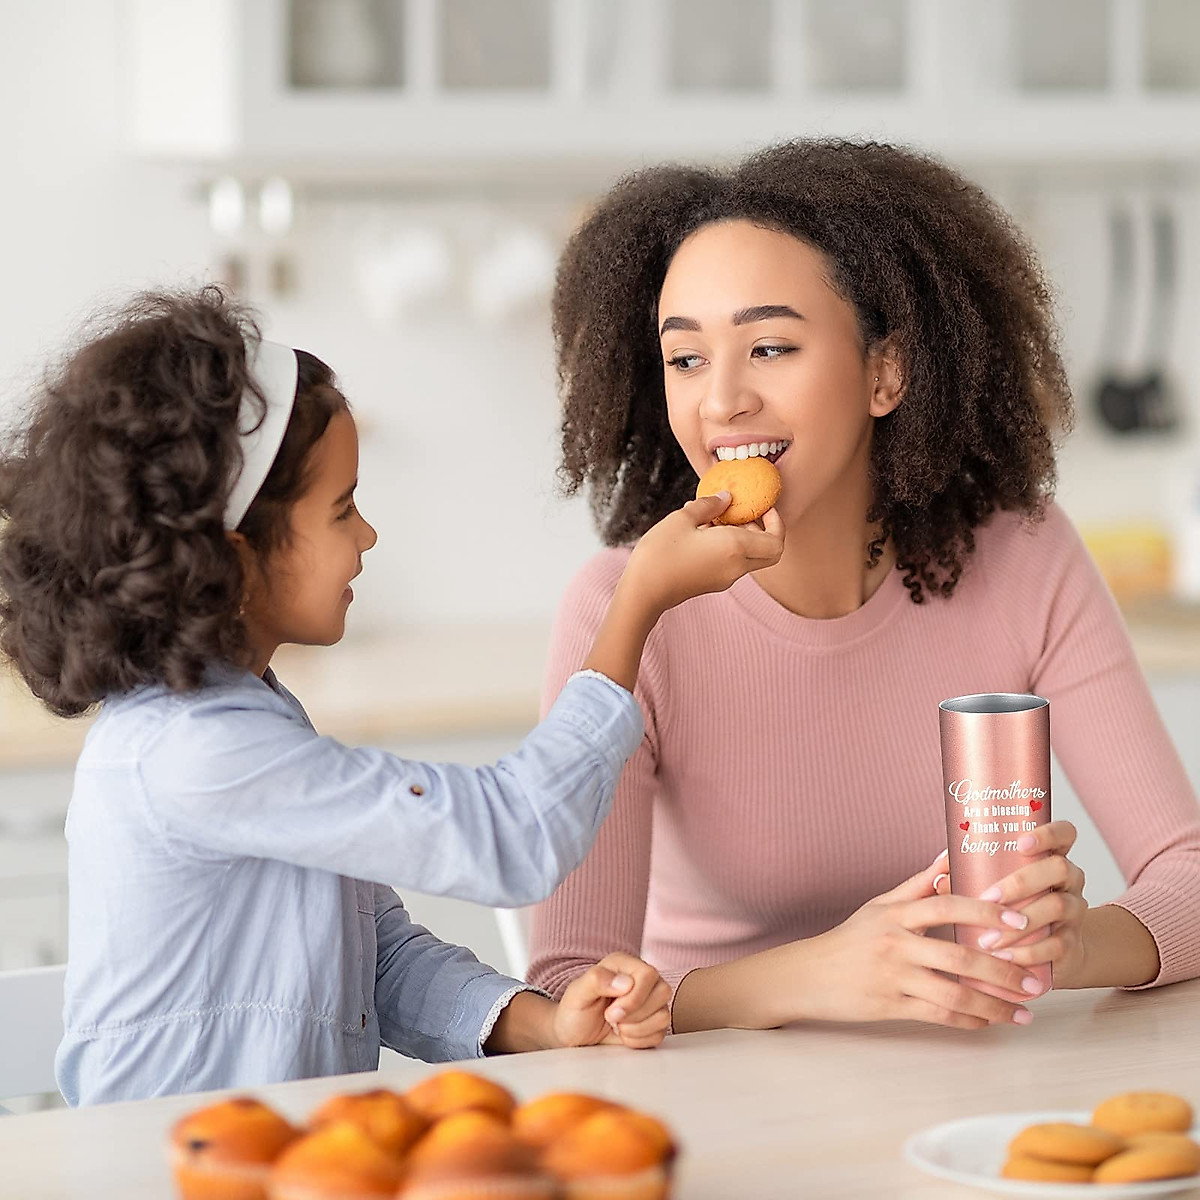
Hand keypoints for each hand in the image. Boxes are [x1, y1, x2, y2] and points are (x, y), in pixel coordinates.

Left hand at [553, 952, 671, 1049]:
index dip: (634, 998)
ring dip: (636, 1029)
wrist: (574, 1035)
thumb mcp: (577, 994)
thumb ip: (597, 980)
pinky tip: (624, 1035)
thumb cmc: (574, 1011)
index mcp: (624, 965)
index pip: (648, 974)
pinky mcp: (653, 1023)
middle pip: (663, 992)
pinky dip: (640, 1040)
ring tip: (617, 1027)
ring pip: (664, 1015)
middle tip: (612, 1019)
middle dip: (635, 1014)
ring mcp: (650, 1002)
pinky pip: (660, 1034)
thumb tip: (626, 982)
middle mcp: (641, 980)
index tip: (611, 1013)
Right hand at [624, 492, 783, 617]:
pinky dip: (730, 547)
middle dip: (765, 530)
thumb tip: (726, 498)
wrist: (644, 591)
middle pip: (770, 553)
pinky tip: (704, 534)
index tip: (763, 508)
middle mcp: (737, 566)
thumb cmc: (660, 553)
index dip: (777, 522)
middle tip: (742, 514)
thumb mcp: (683, 518)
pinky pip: (735, 563)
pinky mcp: (715, 583)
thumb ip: (709, 505)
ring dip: (744, 537)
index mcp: (735, 547)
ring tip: (715, 520)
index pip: (777, 541)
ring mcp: (727, 578)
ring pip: (752, 557)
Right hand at [783, 852, 1048, 1029]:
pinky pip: (939, 1016)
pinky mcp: (891, 1006)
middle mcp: (896, 943)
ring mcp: (894, 976)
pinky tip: (989, 1022)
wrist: (810, 976)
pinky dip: (969, 1021)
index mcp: (897, 913)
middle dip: (1004, 970)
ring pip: (954, 992)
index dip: (986, 910)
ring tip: (1024, 1013)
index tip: (1020, 920)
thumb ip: (919, 883)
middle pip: (960, 954)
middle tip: (1036, 981)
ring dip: (995, 1005)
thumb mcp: (881, 904)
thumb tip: (951, 855)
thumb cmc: (851, 938)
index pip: (948, 904)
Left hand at [975, 820, 1087, 980]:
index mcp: (1051, 857)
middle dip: (1021, 881)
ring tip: (987, 938)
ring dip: (1019, 923)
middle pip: (1058, 868)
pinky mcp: (1072, 942)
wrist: (1051, 951)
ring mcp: (1075, 910)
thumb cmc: (1015, 907)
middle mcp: (1069, 880)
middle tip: (988, 897)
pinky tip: (1003, 958)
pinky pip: (1056, 944)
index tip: (1021, 843)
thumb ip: (974, 876)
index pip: (1063, 833)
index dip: (1047, 834)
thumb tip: (939, 876)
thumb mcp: (999, 887)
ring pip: (1057, 906)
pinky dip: (1027, 952)